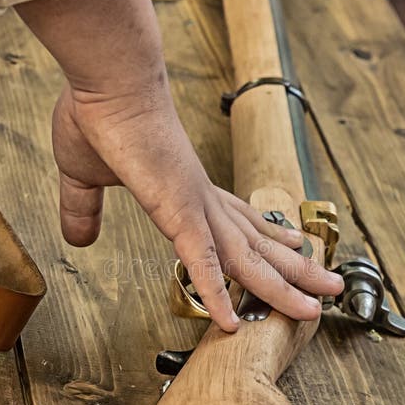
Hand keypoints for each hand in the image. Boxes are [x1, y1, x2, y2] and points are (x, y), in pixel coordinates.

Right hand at [52, 83, 342, 331]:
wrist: (108, 81)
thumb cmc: (99, 114)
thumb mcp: (84, 174)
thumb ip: (84, 208)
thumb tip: (78, 238)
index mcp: (187, 188)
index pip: (237, 220)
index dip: (268, 238)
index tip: (294, 247)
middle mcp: (202, 200)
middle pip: (258, 245)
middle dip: (294, 271)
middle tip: (326, 289)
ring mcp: (195, 207)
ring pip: (248, 261)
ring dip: (283, 289)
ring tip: (315, 310)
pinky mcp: (179, 212)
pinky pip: (204, 264)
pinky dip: (218, 294)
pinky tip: (232, 323)